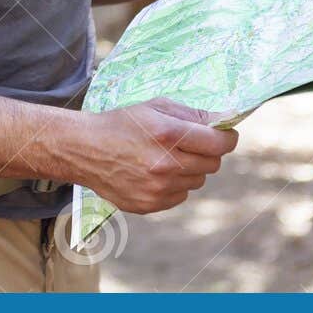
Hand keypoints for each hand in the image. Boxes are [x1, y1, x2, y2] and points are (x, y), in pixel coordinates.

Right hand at [66, 98, 238, 214]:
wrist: (84, 149)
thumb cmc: (122, 123)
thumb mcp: (155, 106)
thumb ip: (192, 114)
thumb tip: (224, 121)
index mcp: (168, 134)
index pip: (219, 143)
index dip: (227, 137)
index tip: (224, 135)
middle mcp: (165, 164)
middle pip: (213, 164)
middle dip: (208, 152)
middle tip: (191, 144)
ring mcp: (158, 189)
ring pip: (197, 181)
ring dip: (190, 169)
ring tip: (166, 157)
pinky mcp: (150, 205)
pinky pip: (180, 195)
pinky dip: (175, 185)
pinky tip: (155, 173)